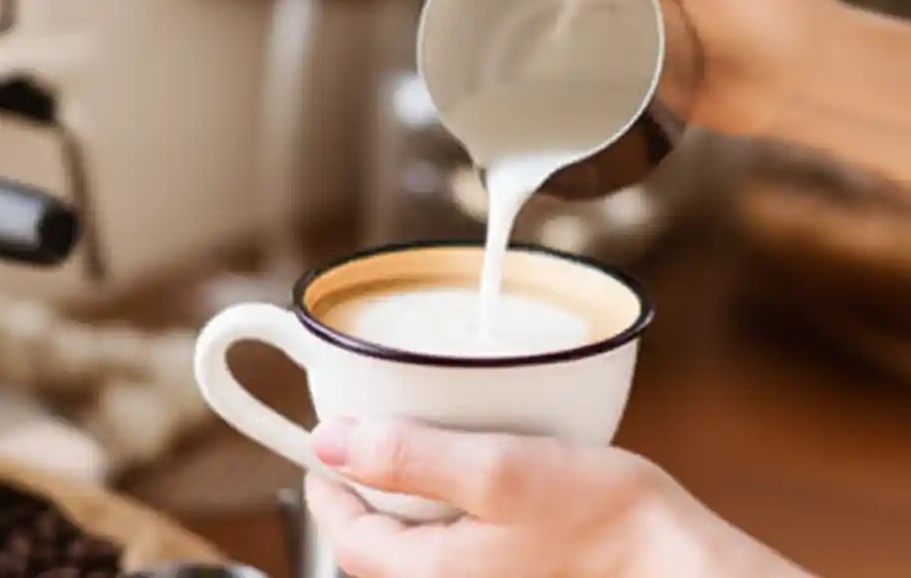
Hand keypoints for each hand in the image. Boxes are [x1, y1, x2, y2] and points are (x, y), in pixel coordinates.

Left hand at [305, 419, 811, 577]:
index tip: (326, 437)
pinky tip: (473, 477)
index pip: (341, 530)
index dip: (325, 479)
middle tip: (375, 432)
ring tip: (425, 447)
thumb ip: (407, 456)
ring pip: (409, 542)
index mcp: (426, 574)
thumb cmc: (602, 518)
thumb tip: (329, 442)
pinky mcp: (501, 573)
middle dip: (365, 486)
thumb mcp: (497, 469)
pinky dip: (445, 509)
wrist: (671, 559)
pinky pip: (448, 547)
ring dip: (407, 495)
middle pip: (371, 540)